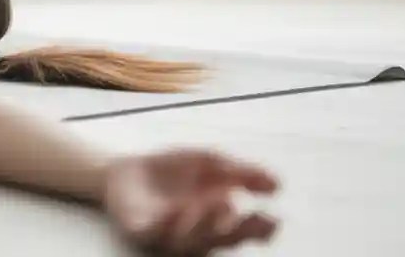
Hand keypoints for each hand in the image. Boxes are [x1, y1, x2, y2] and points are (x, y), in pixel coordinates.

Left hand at [102, 148, 279, 254]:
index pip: (245, 232)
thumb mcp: (210, 163)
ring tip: (214, 202)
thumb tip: (278, 184)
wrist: (126, 168)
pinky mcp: (141, 230)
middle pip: (222, 241)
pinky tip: (177, 210)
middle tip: (246, 214)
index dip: (261, 229)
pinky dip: (167, 222)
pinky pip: (155, 232)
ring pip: (190, 241)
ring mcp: (169, 234)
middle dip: (237, 231)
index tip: (272, 216)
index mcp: (218, 220)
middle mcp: (197, 233)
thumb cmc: (173, 171)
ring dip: (203, 224)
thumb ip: (241, 172)